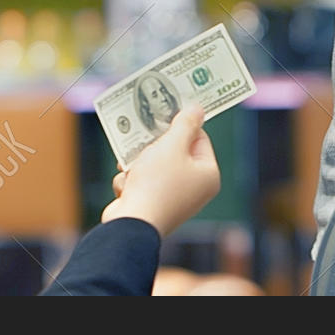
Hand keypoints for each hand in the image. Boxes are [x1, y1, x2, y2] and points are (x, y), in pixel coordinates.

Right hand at [101, 107, 220, 235]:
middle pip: (174, 151)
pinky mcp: (153, 206)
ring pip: (154, 166)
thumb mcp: (172, 145)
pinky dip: (131, 182)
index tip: (164, 115)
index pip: (199, 138)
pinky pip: (143, 183)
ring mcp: (174, 199)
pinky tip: (126, 188)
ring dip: (137, 164)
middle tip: (141, 139)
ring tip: (129, 167)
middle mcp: (194, 188)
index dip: (181, 126)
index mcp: (208, 174)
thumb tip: (198, 109)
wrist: (131, 225)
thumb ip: (185, 124)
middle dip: (153, 147)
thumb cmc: (156, 183)